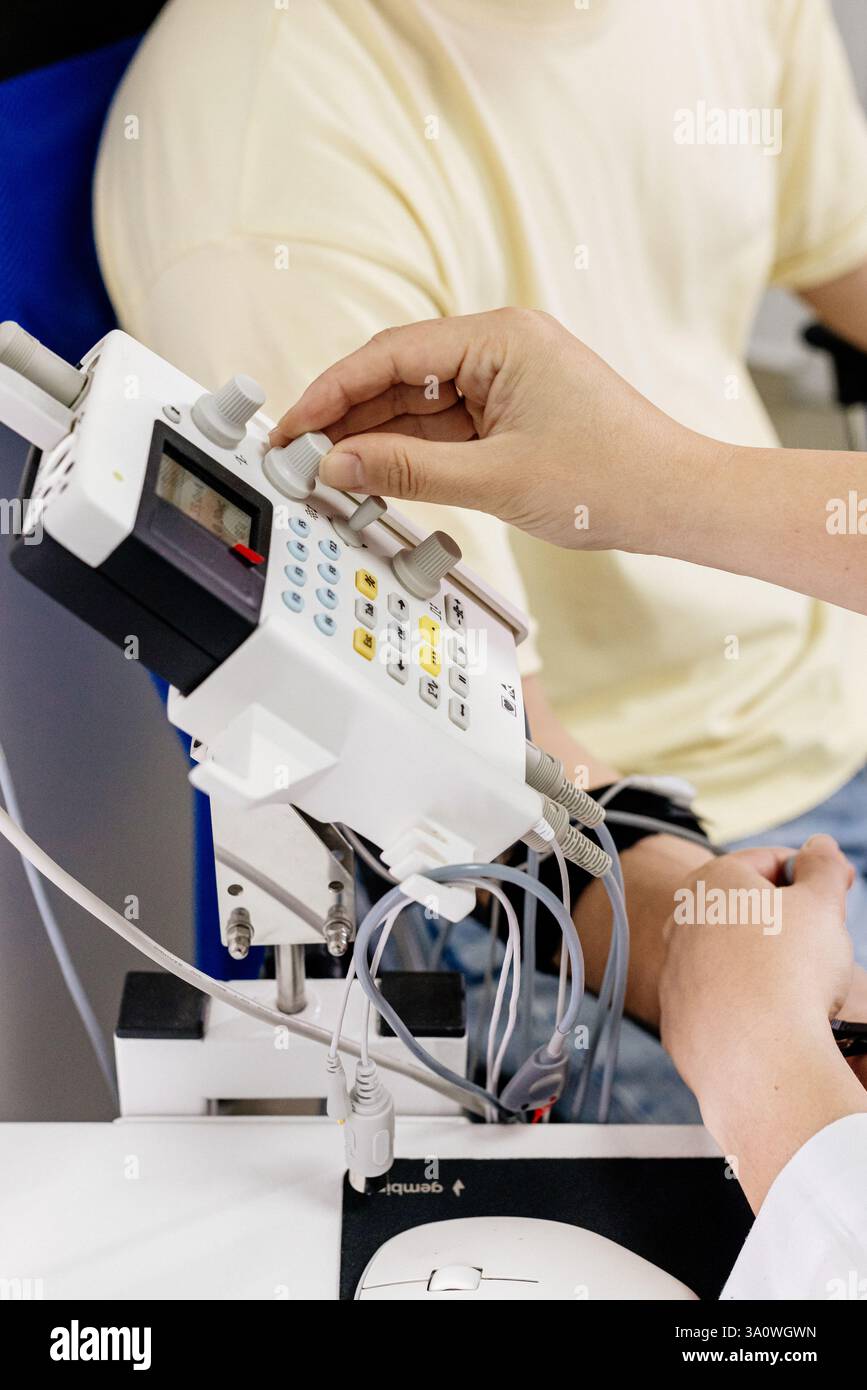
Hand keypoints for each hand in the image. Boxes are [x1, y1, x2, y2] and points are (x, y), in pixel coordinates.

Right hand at [270, 309, 717, 553]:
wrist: (676, 500)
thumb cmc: (611, 478)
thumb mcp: (495, 479)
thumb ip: (407, 471)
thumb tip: (339, 465)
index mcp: (499, 337)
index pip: (391, 354)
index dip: (331, 390)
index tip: (293, 424)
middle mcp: (499, 347)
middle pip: (397, 375)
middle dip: (346, 416)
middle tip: (299, 454)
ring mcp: (505, 380)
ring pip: (417, 404)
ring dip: (374, 438)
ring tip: (328, 472)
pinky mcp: (511, 412)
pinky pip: (443, 426)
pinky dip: (409, 452)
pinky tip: (375, 475)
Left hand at [659, 835, 866, 1209]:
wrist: (759, 1058)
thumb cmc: (791, 971)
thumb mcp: (822, 903)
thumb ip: (822, 867)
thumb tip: (819, 846)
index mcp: (711, 882)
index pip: (768, 862)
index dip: (811, 873)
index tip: (841, 889)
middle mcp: (680, 923)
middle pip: (744, 911)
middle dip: (784, 919)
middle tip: (822, 938)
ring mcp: (674, 974)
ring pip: (729, 958)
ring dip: (762, 963)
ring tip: (800, 984)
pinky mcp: (677, 1021)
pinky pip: (719, 1004)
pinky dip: (744, 1005)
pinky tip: (773, 1018)